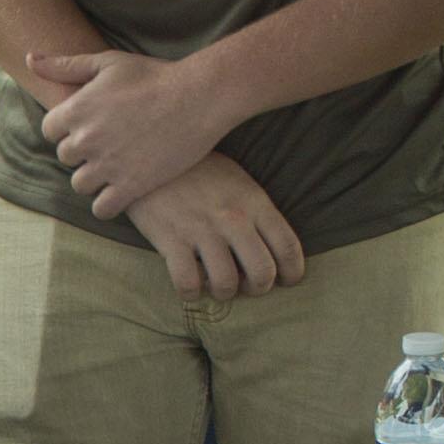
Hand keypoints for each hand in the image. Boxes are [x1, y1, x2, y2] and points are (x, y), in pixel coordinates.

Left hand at [24, 45, 235, 214]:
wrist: (199, 97)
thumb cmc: (154, 76)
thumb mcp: (107, 62)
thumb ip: (65, 65)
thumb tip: (29, 59)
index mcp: (76, 110)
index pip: (50, 131)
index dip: (68, 128)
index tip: (90, 124)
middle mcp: (86, 140)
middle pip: (65, 157)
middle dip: (83, 152)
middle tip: (109, 144)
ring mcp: (107, 166)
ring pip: (80, 184)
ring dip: (94, 178)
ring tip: (116, 166)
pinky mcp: (130, 187)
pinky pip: (102, 209)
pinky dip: (108, 203)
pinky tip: (122, 191)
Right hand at [126, 152, 305, 302]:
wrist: (150, 150)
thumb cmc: (196, 169)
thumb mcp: (237, 179)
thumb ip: (256, 210)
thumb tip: (269, 247)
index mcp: (254, 202)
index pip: (288, 247)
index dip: (293, 273)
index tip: (285, 280)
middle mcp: (233, 218)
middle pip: (262, 273)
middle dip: (258, 289)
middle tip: (245, 286)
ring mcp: (201, 230)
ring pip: (226, 284)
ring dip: (223, 293)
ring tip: (214, 284)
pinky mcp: (170, 239)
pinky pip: (188, 285)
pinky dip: (191, 293)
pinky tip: (189, 283)